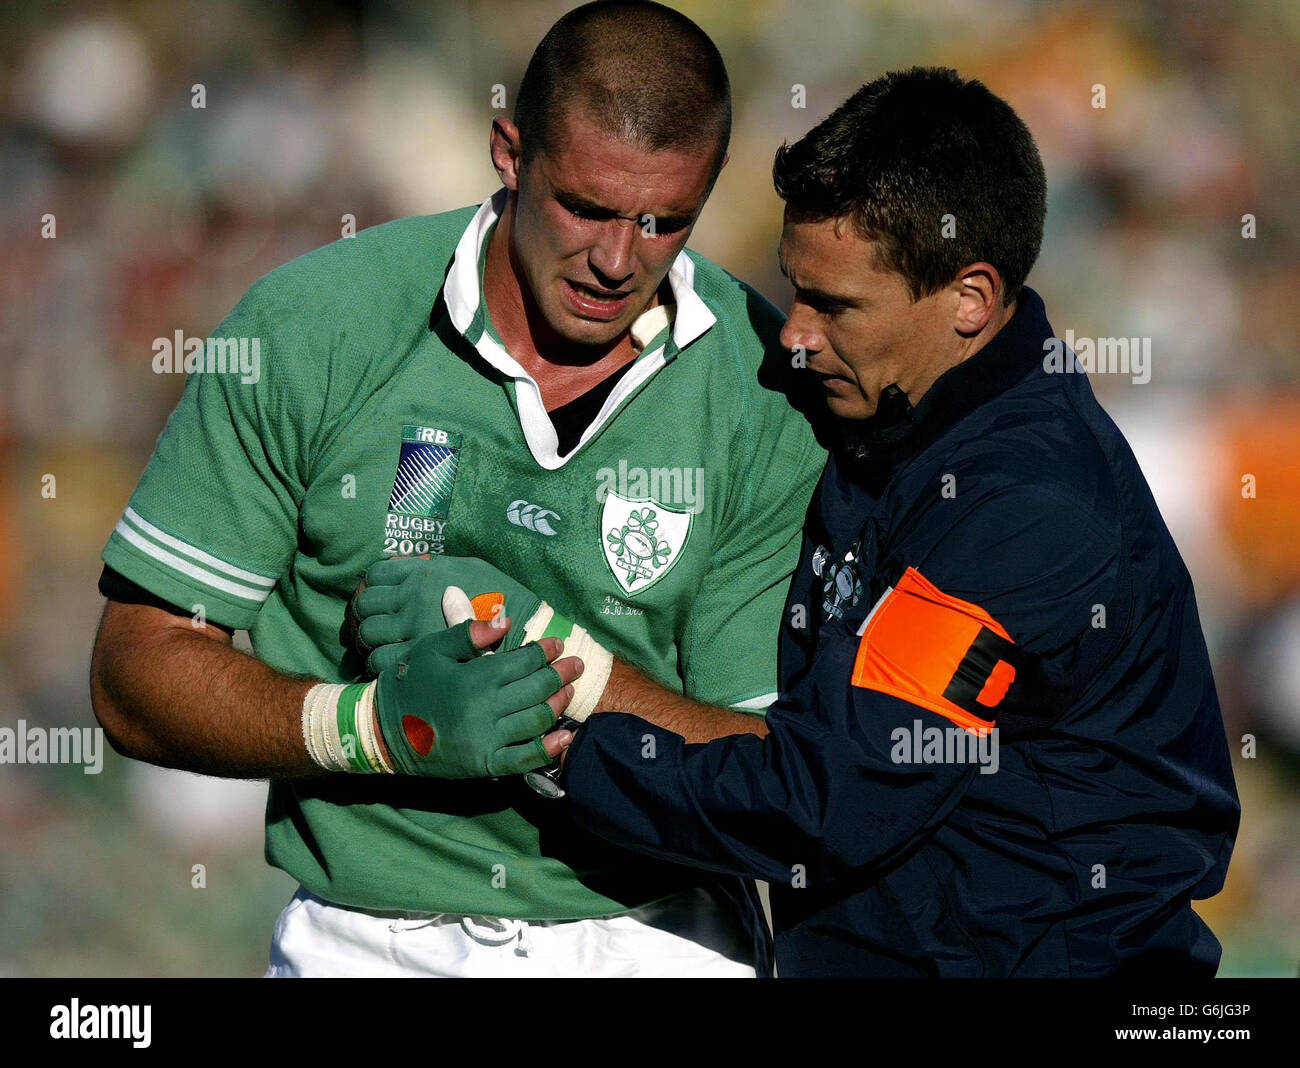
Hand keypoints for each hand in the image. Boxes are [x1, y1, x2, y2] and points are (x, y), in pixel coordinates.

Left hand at [352, 555, 541, 675]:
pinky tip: (391, 663)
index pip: (375, 576)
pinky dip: (378, 663)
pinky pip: (380, 660)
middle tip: (373, 627)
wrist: (524, 628)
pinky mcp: (419, 656)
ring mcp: (412, 626)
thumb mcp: (468, 567)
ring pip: (368, 634)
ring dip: (368, 641)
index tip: (376, 601)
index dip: (370, 589)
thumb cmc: (500, 596)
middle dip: (363, 617)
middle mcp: (412, 596)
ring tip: (379, 647)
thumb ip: (435, 566)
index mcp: (423, 572)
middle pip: (365, 605)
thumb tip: (413, 565)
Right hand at [373, 618, 582, 777]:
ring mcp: (488, 739)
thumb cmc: (408, 683)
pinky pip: (525, 759)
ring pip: (537, 720)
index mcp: (476, 677)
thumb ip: (469, 632)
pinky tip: (566, 736)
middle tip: (576, 664)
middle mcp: (487, 709)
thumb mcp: (433, 649)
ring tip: (569, 691)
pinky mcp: (485, 764)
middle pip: (537, 689)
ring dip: (559, 704)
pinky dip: (549, 748)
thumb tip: (506, 620)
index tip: (557, 644)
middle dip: (561, 674)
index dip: (545, 651)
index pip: (525, 661)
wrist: (382, 731)